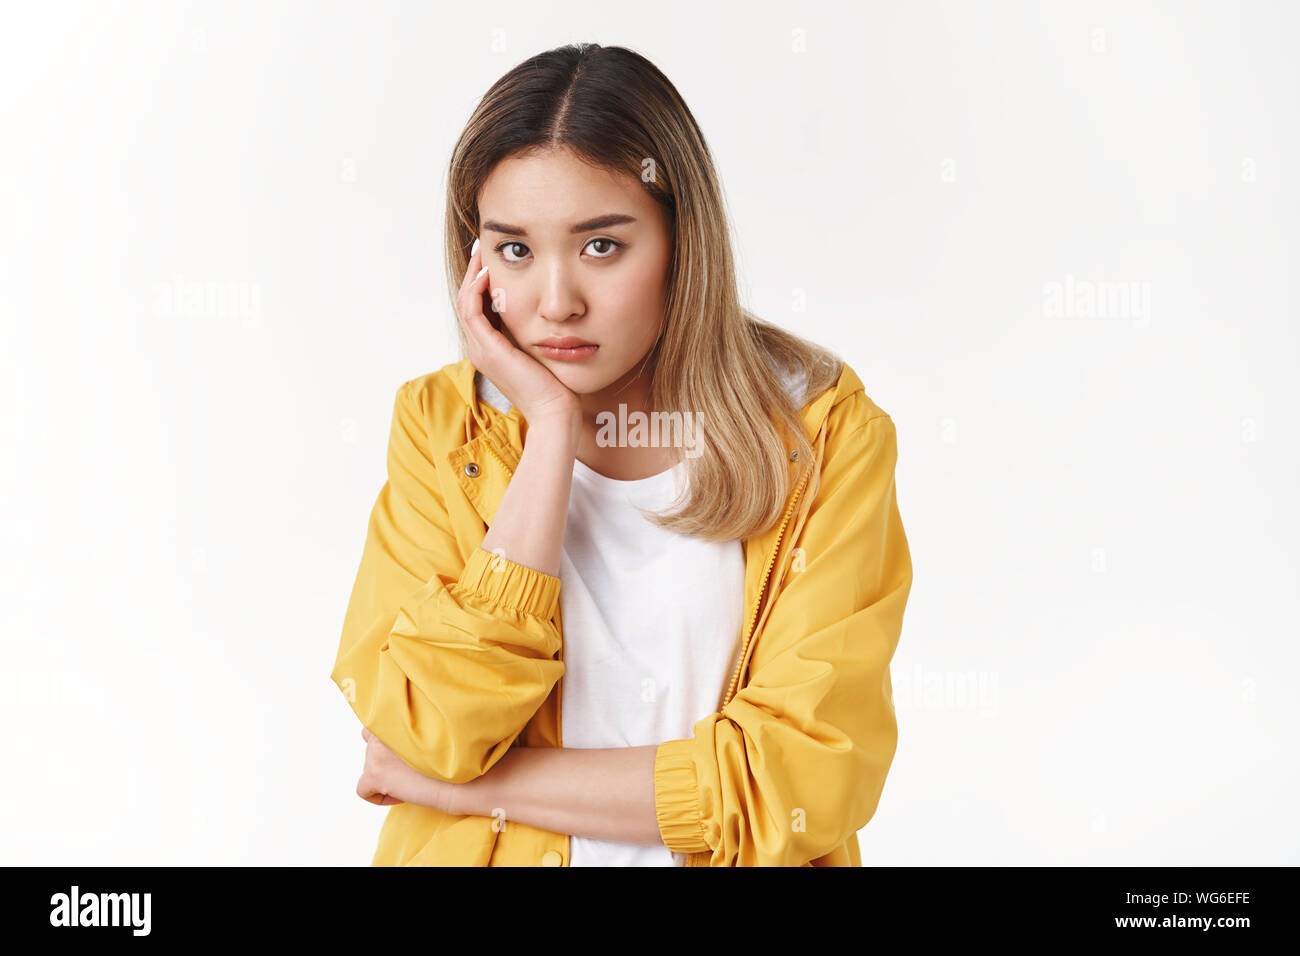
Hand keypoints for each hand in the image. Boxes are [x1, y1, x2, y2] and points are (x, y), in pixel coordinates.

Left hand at [356, 726, 453, 811]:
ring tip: (412, 780)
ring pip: (369, 771)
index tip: (406, 757)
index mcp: (393, 719)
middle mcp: (380, 733)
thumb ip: (405, 733)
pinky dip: (379, 797)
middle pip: (371, 753)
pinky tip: (402, 794)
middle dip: (388, 764)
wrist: (459, 778)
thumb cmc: (450, 757)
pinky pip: (363, 790)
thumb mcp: (427, 734)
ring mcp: (375, 753)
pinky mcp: (374, 775)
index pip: (371, 731)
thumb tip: (390, 750)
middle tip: (413, 771)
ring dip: (387, 778)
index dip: (387, 747)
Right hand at [456, 237, 581, 427]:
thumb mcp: (544, 351)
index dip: (482, 282)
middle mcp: (480, 349)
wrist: (556, 411)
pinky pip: (472, 310)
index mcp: (490, 349)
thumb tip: (550, 311)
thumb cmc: (558, 386)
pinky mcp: (488, 350)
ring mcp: (480, 350)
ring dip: (473, 274)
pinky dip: (476, 288)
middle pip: (466, 301)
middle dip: (474, 272)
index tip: (494, 260)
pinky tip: (488, 272)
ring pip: (465, 302)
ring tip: (484, 252)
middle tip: (483, 247)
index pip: (477, 308)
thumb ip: (538, 332)